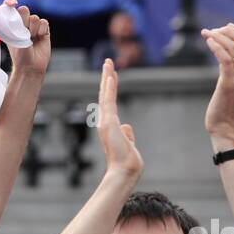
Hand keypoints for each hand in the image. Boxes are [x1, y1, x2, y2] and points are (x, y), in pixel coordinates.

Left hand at [7, 0, 50, 75]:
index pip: (10, 7)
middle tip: (22, 32)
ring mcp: (34, 26)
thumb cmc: (18, 54)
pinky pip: (44, 22)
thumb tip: (11, 8)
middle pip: (24, 10)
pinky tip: (39, 38)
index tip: (13, 3)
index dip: (11, 2)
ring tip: (30, 39)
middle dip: (23, 19)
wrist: (30, 65)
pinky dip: (41, 30)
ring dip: (32, 29)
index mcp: (12, 24)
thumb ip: (12, 22)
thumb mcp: (11, 37)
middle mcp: (23, 23)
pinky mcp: (44, 30)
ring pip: (34, 17)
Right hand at [97, 59, 142, 179]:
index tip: (111, 76)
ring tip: (108, 62)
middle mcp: (105, 123)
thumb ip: (127, 134)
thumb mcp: (128, 144)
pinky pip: (109, 101)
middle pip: (105, 95)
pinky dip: (109, 88)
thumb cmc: (127, 162)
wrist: (124, 171)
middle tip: (107, 62)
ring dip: (107, 77)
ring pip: (106, 95)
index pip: (109, 103)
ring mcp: (106, 122)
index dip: (110, 88)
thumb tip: (127, 126)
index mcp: (109, 127)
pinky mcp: (109, 122)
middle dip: (106, 78)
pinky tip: (110, 75)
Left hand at [201, 24, 233, 146]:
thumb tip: (223, 59)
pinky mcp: (228, 83)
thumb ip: (230, 72)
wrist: (225, 128)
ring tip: (207, 33)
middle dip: (229, 30)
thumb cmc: (224, 110)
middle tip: (214, 29)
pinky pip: (225, 58)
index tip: (227, 26)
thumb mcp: (230, 87)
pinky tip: (208, 41)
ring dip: (220, 36)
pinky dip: (217, 46)